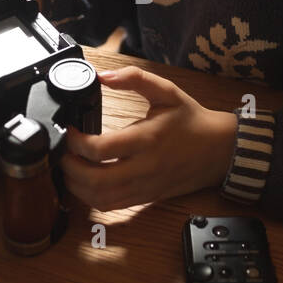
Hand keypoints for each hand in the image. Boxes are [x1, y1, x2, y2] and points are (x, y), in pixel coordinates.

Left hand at [61, 66, 237, 210]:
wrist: (220, 150)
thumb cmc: (192, 120)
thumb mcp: (167, 91)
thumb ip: (134, 78)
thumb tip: (103, 75)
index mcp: (147, 139)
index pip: (100, 149)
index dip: (76, 142)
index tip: (71, 130)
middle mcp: (145, 167)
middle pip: (95, 181)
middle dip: (69, 168)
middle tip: (63, 152)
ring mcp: (145, 187)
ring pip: (100, 198)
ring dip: (76, 186)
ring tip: (69, 167)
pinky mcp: (145, 197)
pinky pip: (112, 207)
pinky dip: (91, 199)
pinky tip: (85, 183)